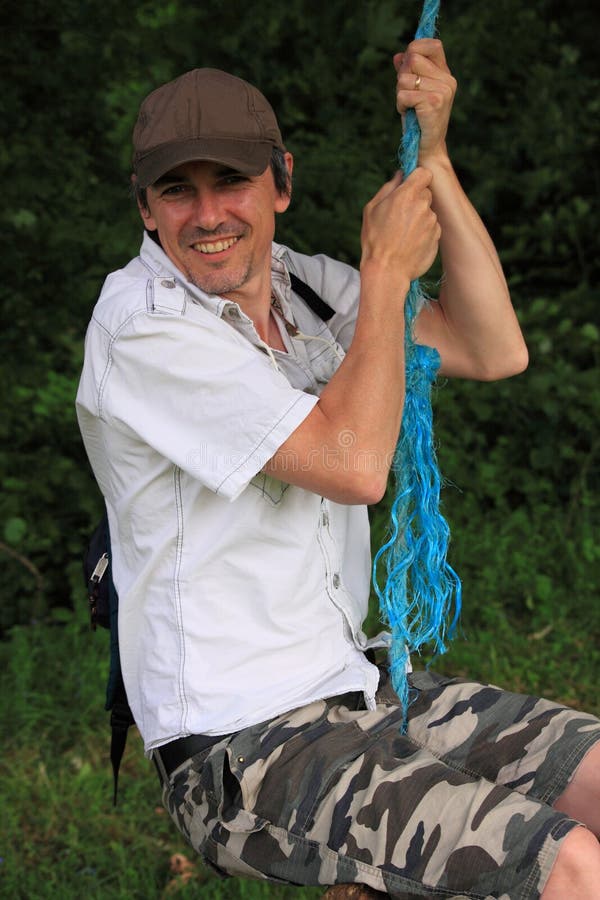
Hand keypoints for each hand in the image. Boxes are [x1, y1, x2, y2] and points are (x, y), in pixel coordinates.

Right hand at [360, 168, 440, 282]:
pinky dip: (424, 232)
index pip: (424, 173)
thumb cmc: (375, 240)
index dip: (417, 178)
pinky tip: (410, 242)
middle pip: (426, 193)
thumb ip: (388, 188)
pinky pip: (432, 228)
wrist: (387, 271)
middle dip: (416, 199)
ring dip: (420, 218)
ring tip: (403, 233)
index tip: (410, 186)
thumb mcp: (372, 210)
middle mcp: (423, 206)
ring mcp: (432, 222)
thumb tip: (400, 175)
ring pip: (429, 212)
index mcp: (407, 195)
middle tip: (401, 215)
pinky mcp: (437, 237)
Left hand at [394, 38, 455, 164]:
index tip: (408, 67)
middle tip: (407, 96)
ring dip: (400, 94)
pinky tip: (408, 114)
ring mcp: (443, 90)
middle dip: (402, 76)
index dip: (415, 50)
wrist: (427, 149)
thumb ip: (408, 72)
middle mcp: (447, 80)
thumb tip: (398, 56)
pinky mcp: (434, 102)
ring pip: (404, 78)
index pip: (432, 44)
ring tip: (409, 108)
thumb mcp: (413, 93)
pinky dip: (400, 105)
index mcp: (445, 74)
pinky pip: (403, 94)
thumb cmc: (418, 121)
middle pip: (413, 58)